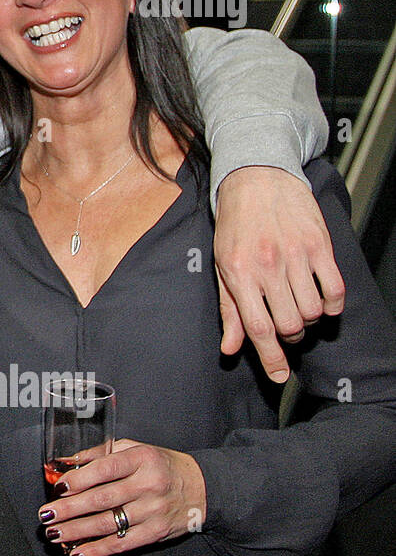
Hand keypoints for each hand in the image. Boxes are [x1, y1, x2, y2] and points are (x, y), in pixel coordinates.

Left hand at [39, 438, 206, 555]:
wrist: (202, 488)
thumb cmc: (162, 465)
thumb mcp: (135, 449)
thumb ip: (100, 454)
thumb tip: (65, 461)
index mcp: (142, 458)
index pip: (106, 469)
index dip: (79, 478)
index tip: (58, 487)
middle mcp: (148, 485)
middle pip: (102, 499)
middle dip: (70, 509)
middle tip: (47, 514)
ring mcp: (153, 511)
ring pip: (108, 523)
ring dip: (77, 531)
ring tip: (54, 533)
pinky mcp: (156, 533)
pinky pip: (122, 544)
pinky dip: (98, 550)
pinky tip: (78, 552)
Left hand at [213, 165, 343, 383]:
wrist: (256, 178)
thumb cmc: (235, 224)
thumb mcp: (221, 265)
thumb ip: (228, 309)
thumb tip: (229, 348)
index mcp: (238, 273)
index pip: (256, 327)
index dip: (269, 357)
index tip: (279, 376)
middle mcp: (267, 266)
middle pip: (289, 325)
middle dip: (288, 337)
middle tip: (284, 326)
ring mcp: (295, 255)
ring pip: (312, 312)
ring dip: (308, 320)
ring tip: (297, 307)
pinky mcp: (319, 246)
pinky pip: (335, 291)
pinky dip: (331, 305)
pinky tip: (320, 300)